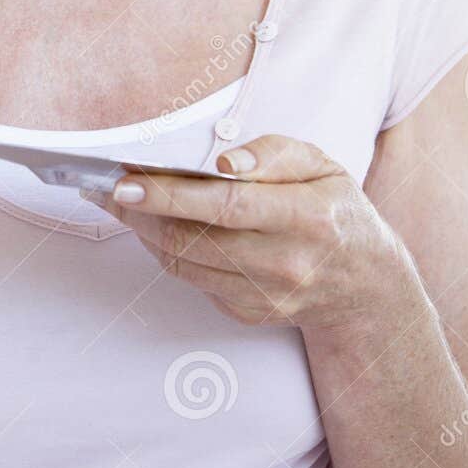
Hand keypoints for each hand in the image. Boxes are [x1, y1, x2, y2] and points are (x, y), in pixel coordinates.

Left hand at [91, 135, 411, 330]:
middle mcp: (285, 263)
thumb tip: (223, 162)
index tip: (124, 182)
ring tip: (118, 199)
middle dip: (139, 211)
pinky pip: (191, 279)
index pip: (227, 205)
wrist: (364, 286)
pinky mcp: (248, 313)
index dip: (170, 194)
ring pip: (184, 263)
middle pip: (194, 238)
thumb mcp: (322, 165)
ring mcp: (265, 296)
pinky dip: (165, 250)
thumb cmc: (335, 211)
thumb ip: (274, 154)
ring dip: (143, 230)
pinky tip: (153, 225)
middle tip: (102, 184)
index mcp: (308, 218)